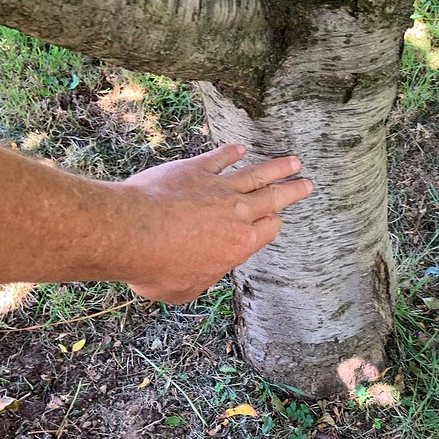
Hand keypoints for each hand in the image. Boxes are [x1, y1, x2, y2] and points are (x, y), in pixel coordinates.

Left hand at [116, 144, 312, 303]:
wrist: (131, 233)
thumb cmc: (155, 267)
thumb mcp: (184, 290)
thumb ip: (201, 279)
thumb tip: (198, 276)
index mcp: (239, 245)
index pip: (269, 230)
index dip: (275, 224)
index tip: (277, 219)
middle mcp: (236, 214)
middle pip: (273, 198)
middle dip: (293, 189)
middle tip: (307, 183)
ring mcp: (217, 188)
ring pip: (256, 174)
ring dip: (277, 167)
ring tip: (293, 161)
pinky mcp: (195, 170)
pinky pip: (219, 158)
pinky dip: (231, 152)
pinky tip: (240, 148)